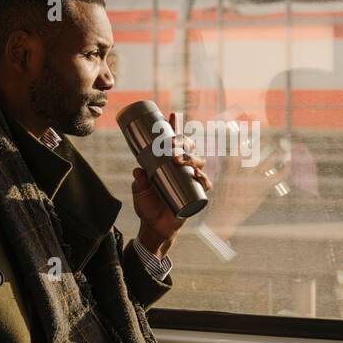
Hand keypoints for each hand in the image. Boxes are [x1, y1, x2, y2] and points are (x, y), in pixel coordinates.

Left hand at [130, 111, 211, 255]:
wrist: (154, 227)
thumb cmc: (147, 207)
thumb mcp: (140, 191)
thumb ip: (139, 181)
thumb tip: (138, 170)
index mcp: (168, 164)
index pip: (173, 143)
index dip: (174, 128)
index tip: (172, 115)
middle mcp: (181, 169)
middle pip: (188, 149)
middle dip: (183, 143)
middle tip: (172, 146)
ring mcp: (189, 180)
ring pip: (198, 163)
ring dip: (191, 159)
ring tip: (180, 161)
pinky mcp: (196, 194)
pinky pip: (204, 184)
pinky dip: (203, 180)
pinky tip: (197, 176)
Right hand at [205, 131, 289, 242]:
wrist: (224, 215)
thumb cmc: (220, 200)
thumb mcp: (220, 179)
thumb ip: (226, 168)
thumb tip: (227, 157)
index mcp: (230, 165)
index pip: (237, 144)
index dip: (244, 134)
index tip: (249, 128)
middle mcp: (242, 169)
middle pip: (256, 149)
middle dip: (264, 140)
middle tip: (270, 135)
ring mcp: (253, 178)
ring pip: (269, 161)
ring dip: (277, 153)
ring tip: (283, 146)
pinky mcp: (261, 188)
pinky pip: (277, 176)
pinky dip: (284, 170)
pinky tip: (288, 164)